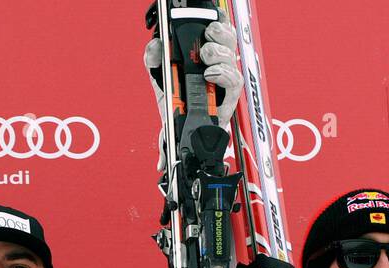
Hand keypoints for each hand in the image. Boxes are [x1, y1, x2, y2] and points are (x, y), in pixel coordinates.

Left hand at [143, 12, 243, 144]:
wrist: (177, 130)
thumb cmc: (175, 102)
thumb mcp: (160, 76)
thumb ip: (154, 58)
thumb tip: (156, 45)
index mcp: (204, 55)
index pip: (218, 30)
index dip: (219, 21)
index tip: (212, 17)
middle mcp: (218, 65)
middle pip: (229, 39)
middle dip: (220, 33)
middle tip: (208, 36)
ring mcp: (224, 80)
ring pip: (232, 58)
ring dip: (219, 54)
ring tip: (206, 58)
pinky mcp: (228, 97)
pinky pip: (233, 80)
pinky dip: (222, 74)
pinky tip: (210, 74)